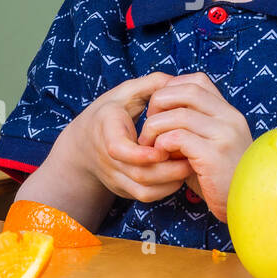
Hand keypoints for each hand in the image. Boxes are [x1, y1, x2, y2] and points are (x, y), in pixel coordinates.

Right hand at [55, 72, 193, 205]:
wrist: (84, 144)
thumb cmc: (110, 113)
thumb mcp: (125, 93)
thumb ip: (150, 85)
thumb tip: (175, 81)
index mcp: (106, 129)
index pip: (118, 149)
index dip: (141, 153)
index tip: (162, 148)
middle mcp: (107, 158)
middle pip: (138, 174)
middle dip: (169, 169)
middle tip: (192, 155)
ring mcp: (115, 177)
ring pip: (144, 190)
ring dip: (171, 181)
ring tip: (190, 164)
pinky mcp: (123, 189)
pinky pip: (146, 196)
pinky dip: (166, 189)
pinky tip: (180, 175)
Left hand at [136, 72, 252, 222]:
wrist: (247, 206)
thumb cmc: (221, 179)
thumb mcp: (210, 146)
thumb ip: (191, 129)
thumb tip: (157, 116)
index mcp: (229, 113)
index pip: (198, 81)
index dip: (172, 88)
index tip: (159, 109)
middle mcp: (230, 119)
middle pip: (186, 91)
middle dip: (159, 103)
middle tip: (149, 125)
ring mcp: (224, 136)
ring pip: (178, 115)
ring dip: (155, 128)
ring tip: (149, 144)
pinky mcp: (214, 156)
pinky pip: (178, 138)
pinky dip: (162, 144)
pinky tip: (160, 155)